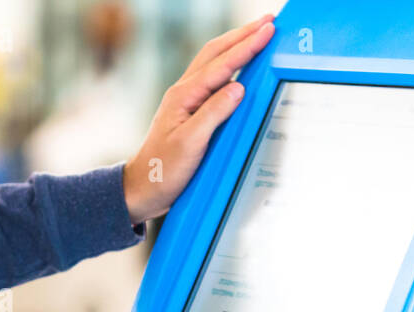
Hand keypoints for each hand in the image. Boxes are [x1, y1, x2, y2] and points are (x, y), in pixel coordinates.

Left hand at [122, 14, 275, 223]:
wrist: (144, 187)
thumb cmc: (163, 170)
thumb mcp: (190, 144)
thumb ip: (213, 114)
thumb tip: (238, 88)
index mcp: (184, 96)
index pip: (221, 65)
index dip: (246, 46)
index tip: (268, 31)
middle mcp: (184, 92)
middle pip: (216, 52)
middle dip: (243, 34)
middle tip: (269, 21)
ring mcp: (186, 100)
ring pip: (213, 61)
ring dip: (236, 44)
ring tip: (258, 33)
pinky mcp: (190, 110)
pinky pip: (212, 78)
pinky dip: (230, 64)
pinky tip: (240, 64)